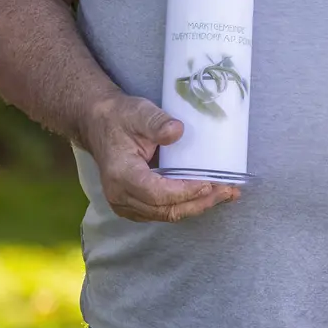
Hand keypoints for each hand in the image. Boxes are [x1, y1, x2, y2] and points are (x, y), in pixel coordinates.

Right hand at [80, 92, 239, 223]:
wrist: (99, 125)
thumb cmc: (120, 118)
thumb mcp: (138, 112)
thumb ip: (157, 122)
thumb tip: (178, 130)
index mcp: (121, 174)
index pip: (157, 193)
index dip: (185, 191)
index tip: (210, 183)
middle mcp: (120, 196)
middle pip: (166, 210)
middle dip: (200, 202)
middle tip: (228, 191)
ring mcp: (125, 205)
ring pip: (167, 215)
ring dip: (197, 206)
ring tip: (225, 194)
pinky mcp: (134, 206)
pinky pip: (163, 212)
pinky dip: (186, 205)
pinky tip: (207, 195)